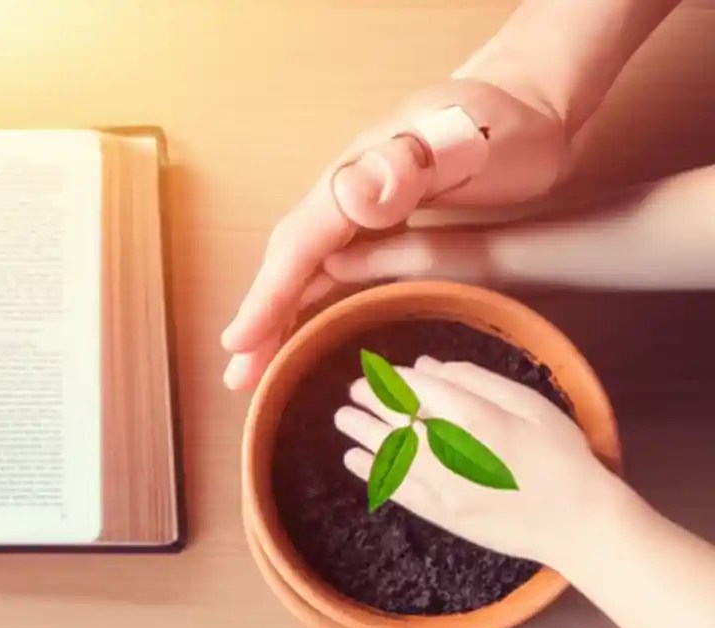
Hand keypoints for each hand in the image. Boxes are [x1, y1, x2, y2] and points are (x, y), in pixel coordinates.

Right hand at [221, 79, 569, 390]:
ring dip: (278, 318)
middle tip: (237, 377)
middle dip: (261, 317)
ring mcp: (360, 213)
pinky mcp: (381, 229)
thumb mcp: (463, 137)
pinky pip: (332, 272)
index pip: (301, 241)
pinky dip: (310, 306)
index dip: (269, 293)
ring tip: (254, 372)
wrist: (530, 108)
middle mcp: (345, 194)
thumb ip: (413, 159)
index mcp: (355, 175)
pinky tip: (303, 334)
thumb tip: (353, 194)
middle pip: (291, 260)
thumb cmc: (502, 126)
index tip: (240, 341)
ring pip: (307, 269)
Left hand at [333, 356, 632, 568]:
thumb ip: (476, 382)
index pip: (421, 391)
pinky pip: (398, 490)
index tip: (383, 372)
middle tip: (353, 391)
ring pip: (390, 455)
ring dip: (363, 434)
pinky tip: (354, 459)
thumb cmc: (562, 456)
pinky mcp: (443, 515)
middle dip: (372, 403)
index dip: (396, 379)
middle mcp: (453, 452)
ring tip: (343, 418)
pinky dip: (372, 473)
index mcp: (478, 419)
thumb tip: (428, 366)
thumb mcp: (529, 404)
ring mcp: (445, 487)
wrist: (579, 523)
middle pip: (398, 421)